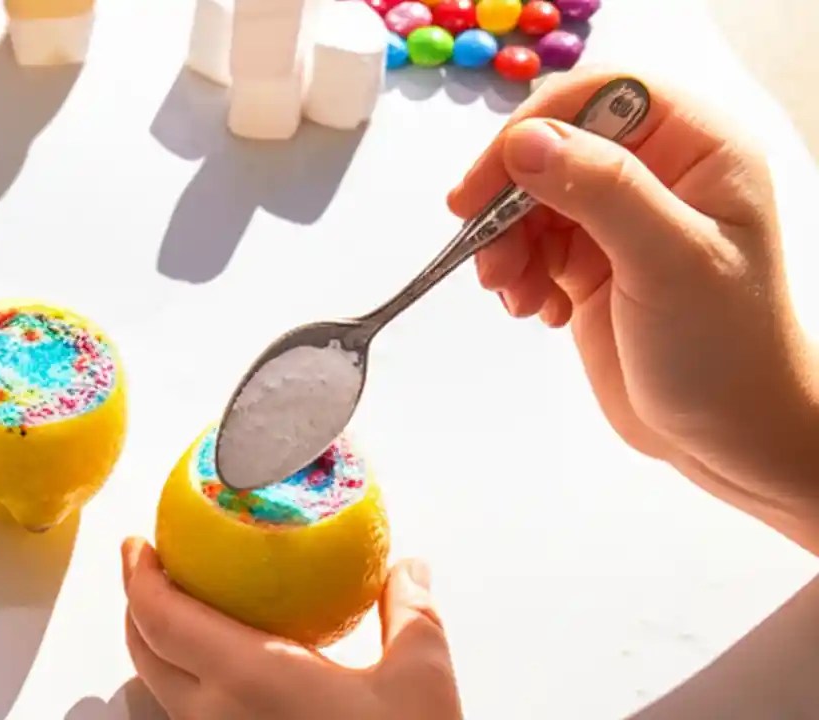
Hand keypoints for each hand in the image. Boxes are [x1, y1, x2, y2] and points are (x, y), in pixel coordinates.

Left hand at [121, 538, 461, 719]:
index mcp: (247, 676)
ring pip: (161, 690)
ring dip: (160, 645)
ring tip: (187, 610)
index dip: (139, 575)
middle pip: (144, 653)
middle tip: (155, 566)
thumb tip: (409, 570)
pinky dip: (186, 681)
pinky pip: (189, 717)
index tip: (139, 544)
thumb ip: (410, 612)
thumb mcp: (421, 678)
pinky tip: (223, 669)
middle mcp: (215, 718)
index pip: (160, 616)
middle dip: (140, 603)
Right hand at [449, 69, 818, 551]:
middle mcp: (659, 172)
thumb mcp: (669, 261)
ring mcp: (622, 219)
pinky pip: (530, 243)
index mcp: (698, 148)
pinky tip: (536, 310)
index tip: (489, 180)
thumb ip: (600, 191)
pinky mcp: (592, 263)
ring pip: (531, 198)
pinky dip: (517, 274)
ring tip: (516, 295)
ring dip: (506, 244)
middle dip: (510, 200)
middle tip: (487, 254)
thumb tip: (523, 142)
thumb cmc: (726, 351)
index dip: (538, 126)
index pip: (600, 97)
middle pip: (553, 147)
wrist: (730, 438)